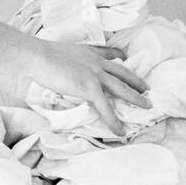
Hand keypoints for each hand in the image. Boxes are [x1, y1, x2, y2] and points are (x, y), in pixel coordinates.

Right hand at [7, 38, 150, 135]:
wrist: (38, 56)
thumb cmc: (40, 55)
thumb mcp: (58, 53)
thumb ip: (65, 61)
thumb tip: (58, 68)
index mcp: (88, 53)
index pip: (109, 53)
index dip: (119, 57)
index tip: (125, 58)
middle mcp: (96, 62)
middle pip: (122, 72)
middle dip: (135, 80)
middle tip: (146, 89)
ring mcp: (95, 75)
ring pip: (122, 88)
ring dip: (136, 97)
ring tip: (147, 106)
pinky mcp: (89, 88)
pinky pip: (106, 107)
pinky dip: (113, 120)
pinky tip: (120, 130)